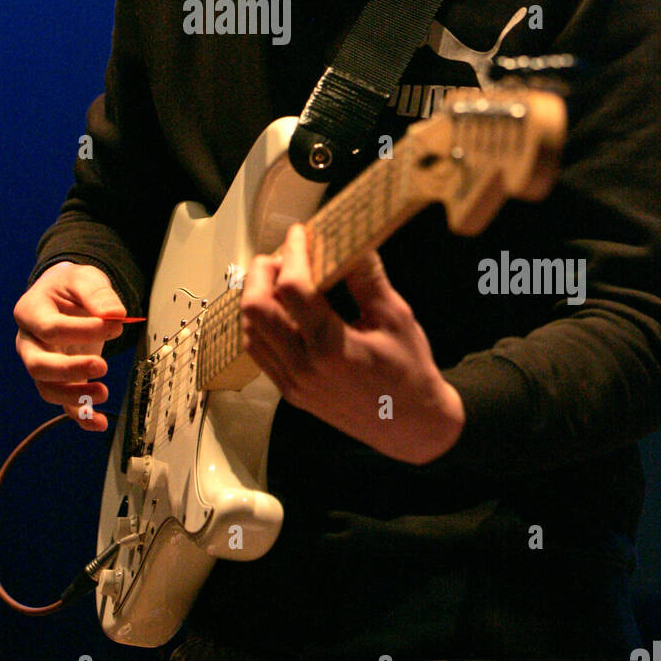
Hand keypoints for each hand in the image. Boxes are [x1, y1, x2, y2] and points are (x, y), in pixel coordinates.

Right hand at [14, 262, 126, 430]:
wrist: (67, 295)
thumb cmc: (72, 286)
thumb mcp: (85, 278)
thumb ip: (98, 294)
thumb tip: (115, 314)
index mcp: (30, 312)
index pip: (50, 329)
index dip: (81, 331)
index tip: (113, 326)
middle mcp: (29, 342)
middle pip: (38, 366)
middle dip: (69, 370)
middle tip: (101, 366)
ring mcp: (41, 364)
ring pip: (47, 389)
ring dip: (74, 397)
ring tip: (104, 392)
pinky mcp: (57, 380)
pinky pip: (63, 404)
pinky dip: (80, 417)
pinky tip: (99, 422)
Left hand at [239, 224, 464, 463]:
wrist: (411, 427)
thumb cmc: (409, 371)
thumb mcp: (397, 317)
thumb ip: (368, 277)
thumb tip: (350, 240)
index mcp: (332, 347)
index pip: (293, 288)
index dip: (292, 252)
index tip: (300, 234)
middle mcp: (304, 367)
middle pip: (255, 308)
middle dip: (262, 272)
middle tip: (282, 256)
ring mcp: (293, 383)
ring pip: (249, 330)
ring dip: (257, 297)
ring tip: (279, 278)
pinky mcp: (290, 392)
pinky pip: (259, 351)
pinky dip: (260, 323)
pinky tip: (279, 308)